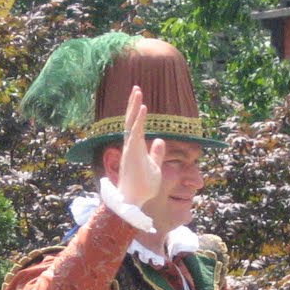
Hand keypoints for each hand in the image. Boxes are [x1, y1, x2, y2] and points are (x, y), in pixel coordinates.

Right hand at [115, 85, 164, 209]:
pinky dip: (139, 120)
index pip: (135, 125)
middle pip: (130, 120)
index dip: (137, 111)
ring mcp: (130, 148)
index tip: (140, 99)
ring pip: (131, 123)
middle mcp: (130, 145)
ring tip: (137, 91)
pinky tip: (142, 108)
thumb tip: (160, 140)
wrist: (135, 201)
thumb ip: (156, 153)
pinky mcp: (132, 153)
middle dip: (133, 103)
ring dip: (134, 106)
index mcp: (135, 148)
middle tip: (136, 87)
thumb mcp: (155, 167)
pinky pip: (135, 133)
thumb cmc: (143, 186)